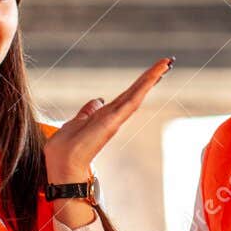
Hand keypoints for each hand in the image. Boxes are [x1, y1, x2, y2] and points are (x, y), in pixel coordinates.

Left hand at [44, 57, 173, 182]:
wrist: (62, 169)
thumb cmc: (65, 152)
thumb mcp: (74, 124)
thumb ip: (86, 113)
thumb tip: (97, 100)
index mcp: (104, 117)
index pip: (125, 96)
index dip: (139, 83)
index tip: (154, 70)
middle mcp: (112, 117)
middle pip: (134, 93)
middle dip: (150, 77)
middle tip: (168, 61)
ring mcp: (113, 120)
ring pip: (135, 94)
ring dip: (150, 78)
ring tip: (165, 63)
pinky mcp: (112, 122)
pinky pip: (130, 102)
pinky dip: (142, 88)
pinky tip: (153, 76)